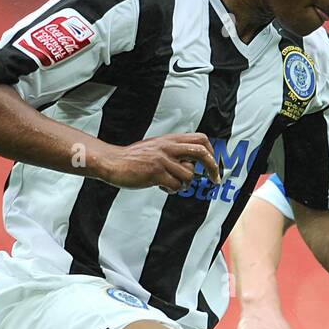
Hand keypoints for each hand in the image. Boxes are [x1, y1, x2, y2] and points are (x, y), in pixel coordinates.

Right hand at [93, 132, 221, 190]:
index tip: (212, 166)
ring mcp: (162, 159)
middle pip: (201, 153)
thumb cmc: (134, 158)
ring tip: (170, 183)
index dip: (211, 152)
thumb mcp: (157, 148)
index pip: (200, 139)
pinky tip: (161, 186)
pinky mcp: (155, 172)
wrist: (113, 162)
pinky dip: (172, 189)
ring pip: (188, 175)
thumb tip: (192, 162)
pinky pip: (176, 185)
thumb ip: (174, 152)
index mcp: (170, 140)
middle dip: (212, 167)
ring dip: (183, 184)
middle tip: (215, 179)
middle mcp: (168, 147)